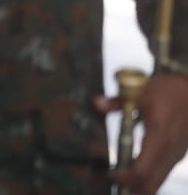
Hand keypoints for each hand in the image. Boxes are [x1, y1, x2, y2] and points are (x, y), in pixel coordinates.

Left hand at [97, 72, 187, 194]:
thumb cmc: (168, 90)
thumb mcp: (140, 90)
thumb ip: (117, 101)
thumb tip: (96, 103)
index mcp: (159, 137)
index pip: (141, 170)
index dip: (124, 178)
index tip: (109, 174)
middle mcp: (170, 151)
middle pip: (151, 184)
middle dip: (132, 188)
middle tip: (113, 184)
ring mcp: (176, 154)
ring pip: (158, 181)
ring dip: (140, 185)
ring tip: (119, 180)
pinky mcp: (178, 153)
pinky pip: (162, 173)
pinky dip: (148, 177)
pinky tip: (132, 172)